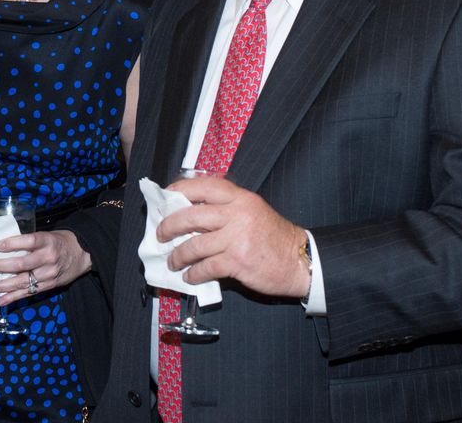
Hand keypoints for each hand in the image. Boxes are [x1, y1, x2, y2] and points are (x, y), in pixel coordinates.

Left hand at [0, 230, 91, 305]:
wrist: (83, 254)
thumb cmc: (61, 241)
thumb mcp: (48, 235)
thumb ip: (30, 241)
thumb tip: (4, 245)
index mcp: (48, 241)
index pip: (29, 241)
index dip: (13, 243)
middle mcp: (48, 258)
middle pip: (21, 264)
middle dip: (1, 266)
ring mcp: (48, 274)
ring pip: (22, 282)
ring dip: (2, 286)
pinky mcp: (49, 286)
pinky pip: (29, 293)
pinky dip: (13, 297)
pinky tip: (1, 300)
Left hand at [158, 175, 309, 298]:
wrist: (300, 261)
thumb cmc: (274, 237)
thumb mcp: (253, 211)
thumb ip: (227, 207)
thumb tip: (191, 211)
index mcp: (241, 198)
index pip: (205, 186)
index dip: (181, 189)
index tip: (166, 197)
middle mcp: (238, 214)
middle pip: (191, 215)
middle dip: (169, 226)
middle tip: (161, 234)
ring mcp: (237, 238)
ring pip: (194, 244)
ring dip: (178, 255)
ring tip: (173, 261)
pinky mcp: (237, 261)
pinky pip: (206, 267)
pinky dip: (193, 273)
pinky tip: (190, 276)